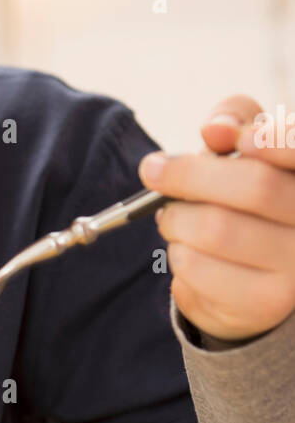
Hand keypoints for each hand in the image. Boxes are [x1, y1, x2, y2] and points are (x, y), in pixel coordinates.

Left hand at [138, 95, 294, 340]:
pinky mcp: (265, 304)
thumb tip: (215, 127)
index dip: (269, 139)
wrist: (258, 275)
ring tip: (174, 219)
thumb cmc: (250, 197)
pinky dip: (177, 254)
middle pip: (255, 187)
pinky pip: (198, 269)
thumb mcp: (251, 147)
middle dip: (190, 174)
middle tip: (154, 170)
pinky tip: (187, 251)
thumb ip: (238, 119)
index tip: (216, 134)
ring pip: (217, 229)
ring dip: (176, 218)